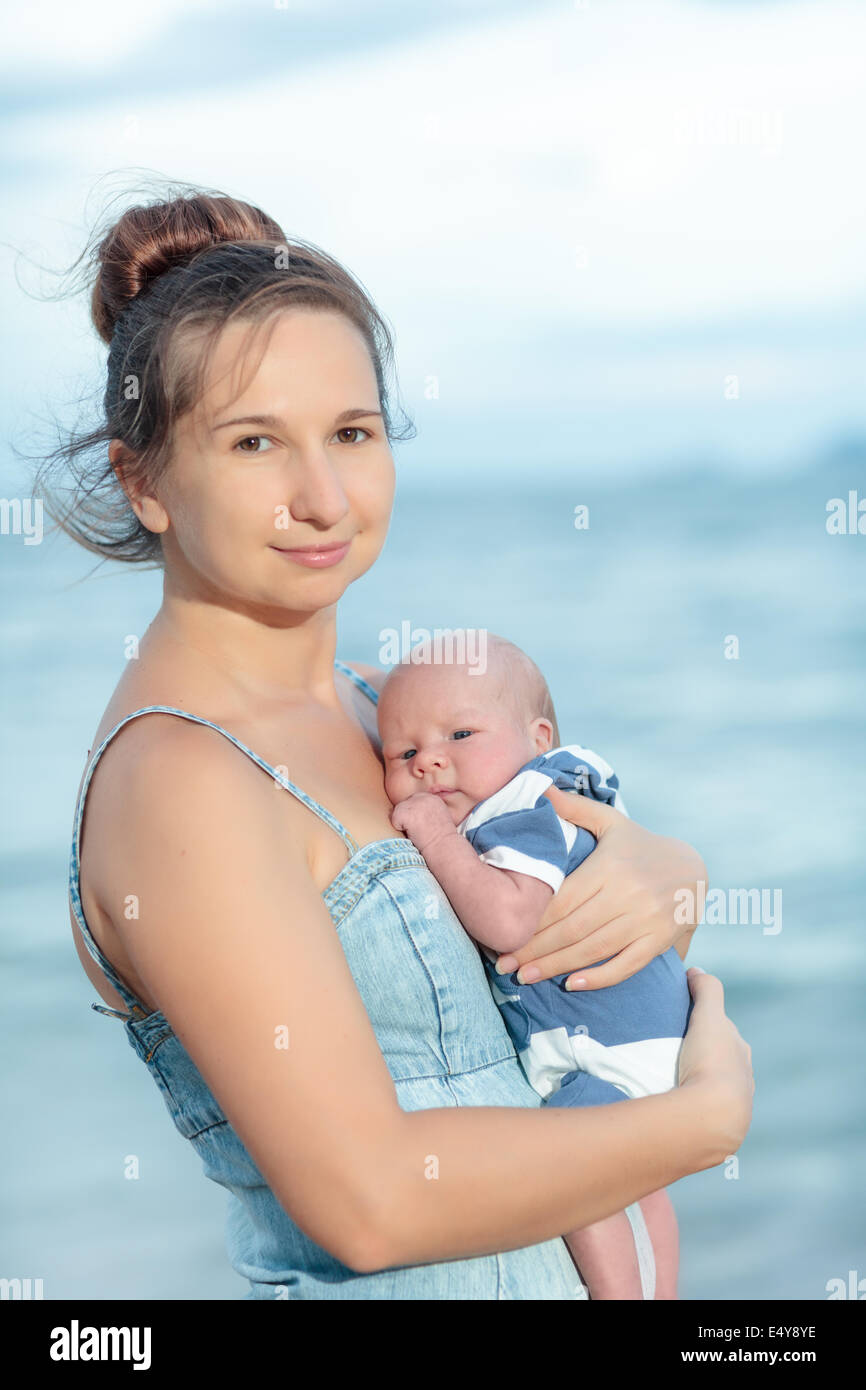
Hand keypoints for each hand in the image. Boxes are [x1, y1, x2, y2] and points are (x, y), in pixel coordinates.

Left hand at [390, 791, 455, 853]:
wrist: (444, 847)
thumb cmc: (441, 841)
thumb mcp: (439, 819)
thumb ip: (427, 812)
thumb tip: (414, 815)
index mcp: (433, 798)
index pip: (413, 802)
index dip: (414, 817)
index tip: (424, 827)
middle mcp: (423, 797)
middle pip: (404, 805)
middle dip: (407, 818)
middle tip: (420, 831)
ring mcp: (414, 803)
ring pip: (397, 812)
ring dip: (404, 824)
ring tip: (417, 833)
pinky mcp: (405, 812)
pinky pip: (394, 820)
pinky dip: (399, 829)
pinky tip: (413, 834)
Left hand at [493, 787, 705, 989]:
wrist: (694, 867)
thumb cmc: (639, 844)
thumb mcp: (610, 821)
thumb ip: (573, 807)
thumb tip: (539, 788)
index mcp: (609, 867)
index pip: (562, 899)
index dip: (531, 921)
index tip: (502, 933)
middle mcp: (628, 894)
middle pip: (572, 928)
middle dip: (535, 949)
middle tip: (503, 965)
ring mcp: (646, 920)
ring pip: (594, 949)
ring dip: (556, 967)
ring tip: (525, 977)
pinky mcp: (660, 941)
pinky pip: (627, 965)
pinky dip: (599, 978)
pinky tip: (572, 984)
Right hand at [678, 967, 753, 1156]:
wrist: (713, 1117)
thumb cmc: (711, 1062)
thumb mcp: (708, 1016)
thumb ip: (706, 990)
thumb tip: (697, 971)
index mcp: (740, 1052)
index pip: (723, 1031)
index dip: (704, 1023)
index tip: (683, 1022)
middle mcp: (742, 1078)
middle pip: (719, 1059)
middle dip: (701, 1054)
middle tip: (672, 1051)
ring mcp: (732, 1105)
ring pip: (712, 1086)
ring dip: (696, 1081)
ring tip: (671, 1081)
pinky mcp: (719, 1128)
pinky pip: (703, 1109)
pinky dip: (692, 1103)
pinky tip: (678, 1104)